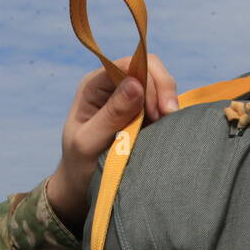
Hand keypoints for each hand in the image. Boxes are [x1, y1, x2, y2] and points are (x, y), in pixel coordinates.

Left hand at [46, 53, 178, 227]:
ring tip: (169, 126)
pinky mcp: (143, 113)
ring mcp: (130, 98)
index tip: (156, 112)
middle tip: (170, 116)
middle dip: (164, 88)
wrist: (82, 185)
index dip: (148, 80)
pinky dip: (169, 114)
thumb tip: (135, 84)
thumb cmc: (79, 165)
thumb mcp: (88, 143)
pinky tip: (167, 130)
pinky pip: (163, 103)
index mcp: (94, 86)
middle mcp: (113, 86)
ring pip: (160, 84)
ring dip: (168, 102)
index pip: (127, 64)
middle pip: (149, 67)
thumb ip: (111, 114)